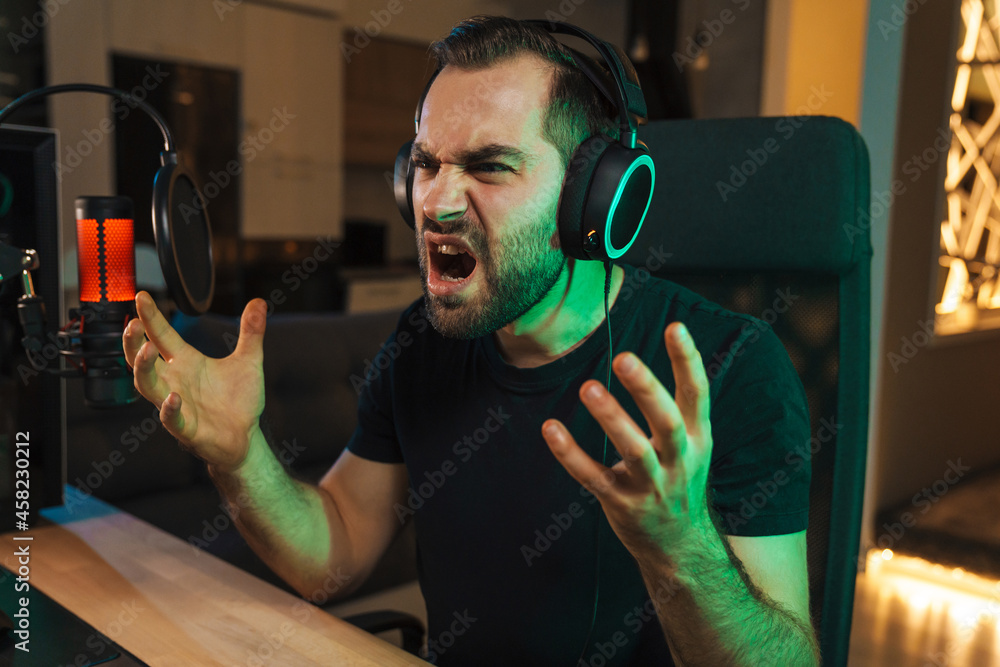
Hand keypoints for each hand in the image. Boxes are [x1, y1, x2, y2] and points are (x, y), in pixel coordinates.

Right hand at [122, 291, 266, 472]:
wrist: (246, 437)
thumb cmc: (238, 400)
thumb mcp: (248, 361)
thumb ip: (251, 332)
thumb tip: (259, 301)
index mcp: (185, 362)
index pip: (162, 335)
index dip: (150, 317)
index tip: (141, 296)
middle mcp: (174, 381)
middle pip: (142, 359)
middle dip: (134, 342)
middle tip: (133, 323)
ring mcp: (176, 404)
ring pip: (147, 386)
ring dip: (143, 369)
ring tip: (147, 350)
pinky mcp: (186, 428)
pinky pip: (170, 419)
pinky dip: (169, 409)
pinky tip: (174, 397)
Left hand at [542, 322, 713, 560]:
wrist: (680, 547)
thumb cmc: (679, 479)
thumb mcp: (694, 443)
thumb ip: (683, 402)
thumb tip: (677, 336)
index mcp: (698, 439)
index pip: (697, 394)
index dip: (688, 361)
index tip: (675, 327)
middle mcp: (679, 461)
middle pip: (667, 422)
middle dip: (647, 390)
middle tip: (623, 357)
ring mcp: (651, 486)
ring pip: (633, 451)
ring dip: (611, 419)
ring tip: (589, 388)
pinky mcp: (621, 504)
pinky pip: (593, 477)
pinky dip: (570, 454)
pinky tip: (550, 429)